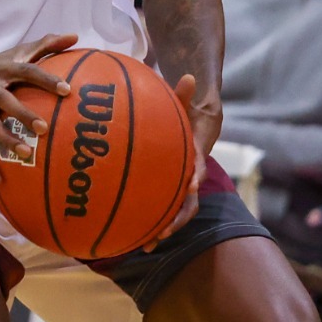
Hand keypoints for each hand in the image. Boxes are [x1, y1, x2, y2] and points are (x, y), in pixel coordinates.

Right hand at [0, 33, 75, 187]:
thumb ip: (46, 45)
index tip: (66, 90)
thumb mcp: (16, 52)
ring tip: (27, 154)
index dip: (45, 80)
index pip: (26, 71)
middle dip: (22, 115)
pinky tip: (1, 180)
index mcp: (3, 69)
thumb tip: (75, 36)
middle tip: (44, 128)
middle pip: (4, 101)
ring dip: (7, 141)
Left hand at [142, 74, 207, 249]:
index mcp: (193, 161)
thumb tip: (188, 75)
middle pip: (187, 205)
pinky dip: (144, 223)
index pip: (198, 172)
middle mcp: (188, 180)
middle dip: (175, 221)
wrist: (189, 133)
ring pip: (171, 215)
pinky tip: (124, 234)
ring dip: (160, 230)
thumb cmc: (181, 118)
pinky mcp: (162, 195)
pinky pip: (155, 212)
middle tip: (162, 234)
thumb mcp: (182, 106)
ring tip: (144, 247)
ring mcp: (176, 190)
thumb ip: (182, 95)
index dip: (195, 180)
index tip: (192, 186)